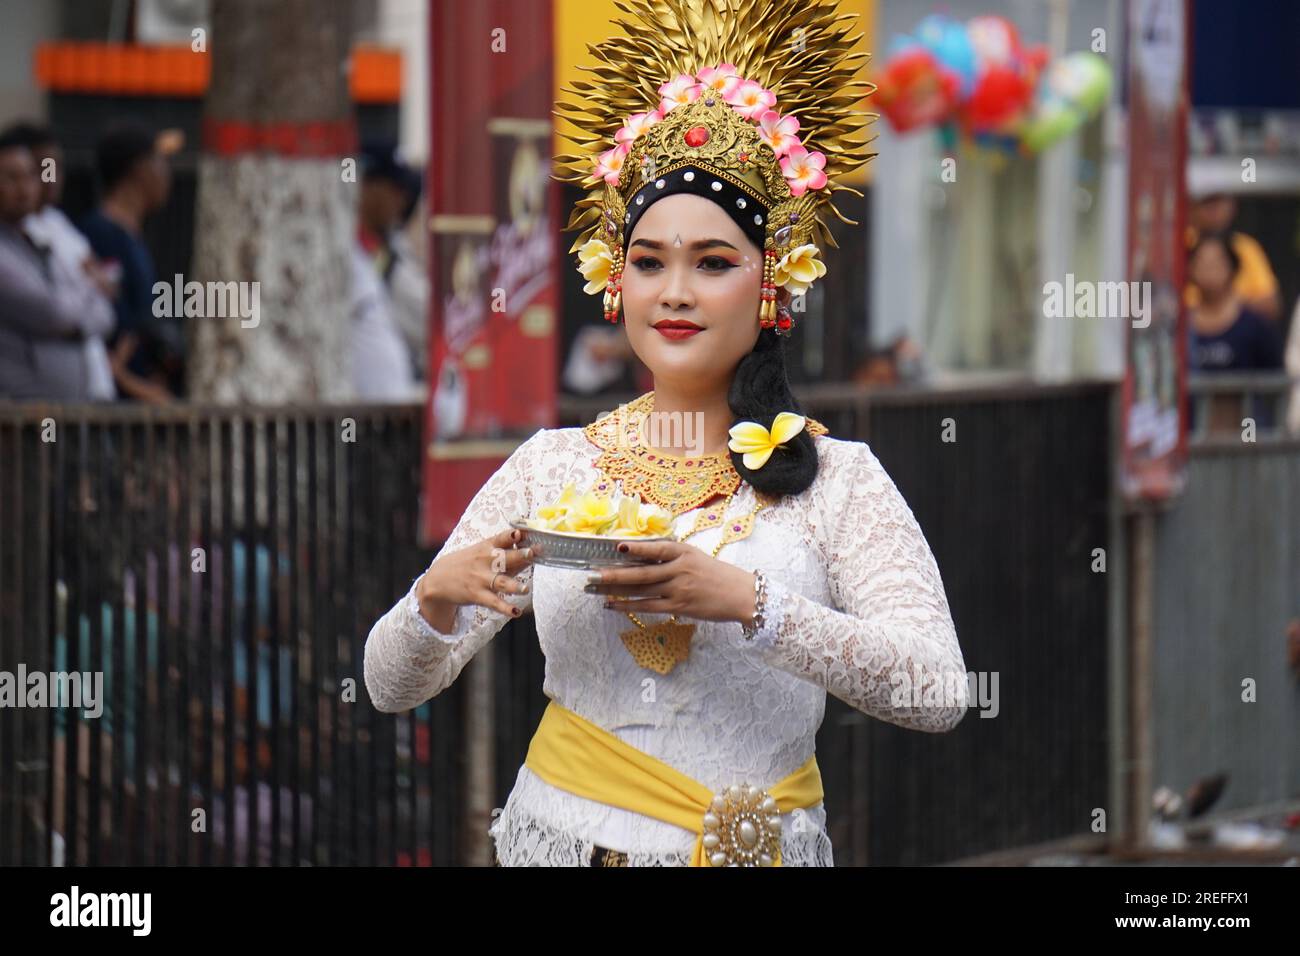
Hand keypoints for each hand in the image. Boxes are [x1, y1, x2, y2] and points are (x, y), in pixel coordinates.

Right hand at [417, 527, 534, 630]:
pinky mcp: (477, 595)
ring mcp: (481, 579)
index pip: (502, 538)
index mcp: (487, 547)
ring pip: (501, 582)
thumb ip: (506, 552)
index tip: (521, 532)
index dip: (512, 534)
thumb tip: (533, 552)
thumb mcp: (482, 551)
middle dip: (519, 555)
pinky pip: (494, 603)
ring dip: (514, 586)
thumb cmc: (467, 563)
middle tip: (532, 553)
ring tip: (525, 589)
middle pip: (505, 558)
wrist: (438, 580)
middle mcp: (485, 561)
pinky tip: (516, 612)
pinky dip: (505, 608)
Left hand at [585, 540, 755, 624]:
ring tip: (595, 590)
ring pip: (641, 589)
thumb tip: (642, 555)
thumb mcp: (696, 557)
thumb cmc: (718, 575)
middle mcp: (679, 568)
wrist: (742, 595)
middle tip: (592, 574)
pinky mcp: (679, 605)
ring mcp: (678, 588)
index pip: (655, 548)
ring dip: (615, 590)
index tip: (615, 547)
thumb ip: (672, 556)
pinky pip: (648, 606)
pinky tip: (613, 605)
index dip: (635, 548)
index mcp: (684, 551)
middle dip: (614, 573)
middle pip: (641, 571)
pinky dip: (629, 606)